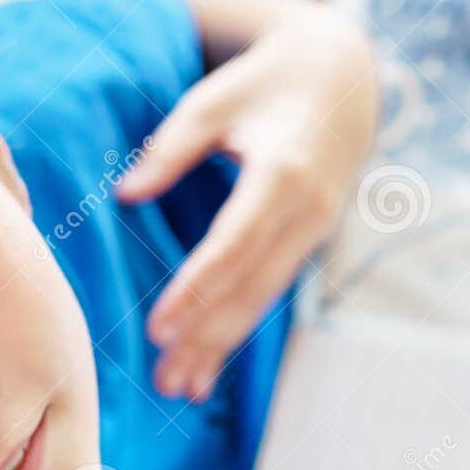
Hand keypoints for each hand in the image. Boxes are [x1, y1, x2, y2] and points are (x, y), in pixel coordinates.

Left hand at [116, 0, 378, 400]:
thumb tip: (126, 195)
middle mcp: (307, 212)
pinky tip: (208, 364)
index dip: (197, 289)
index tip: (159, 327)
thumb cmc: (263, 86)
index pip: (235, 244)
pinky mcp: (308, 243)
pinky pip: (270, 292)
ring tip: (180, 386)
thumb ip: (171, 148)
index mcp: (283, 173)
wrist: (343, 83)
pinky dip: (238, 327)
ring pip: (263, 299)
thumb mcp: (214, 101)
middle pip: (252, 287)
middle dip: (208, 337)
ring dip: (222, 345)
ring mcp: (314, 232)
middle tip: (164, 380)